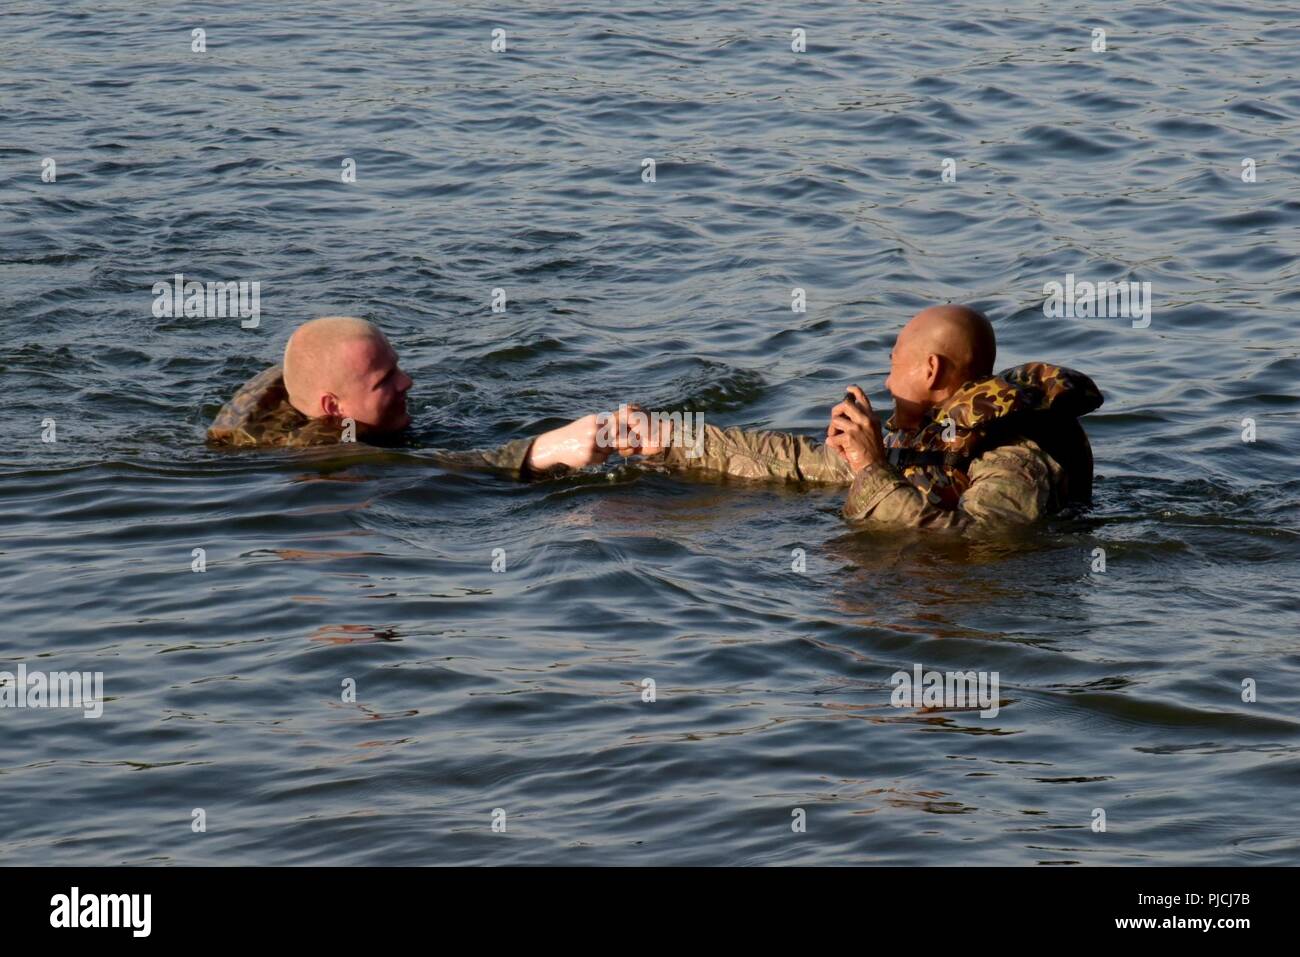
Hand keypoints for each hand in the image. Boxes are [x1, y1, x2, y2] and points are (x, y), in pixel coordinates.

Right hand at [526, 405, 667, 470]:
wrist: (554, 445)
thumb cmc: (574, 435)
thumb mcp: (588, 425)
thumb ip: (604, 426)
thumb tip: (623, 429)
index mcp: (596, 420)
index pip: (618, 424)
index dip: (628, 430)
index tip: (639, 433)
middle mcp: (595, 429)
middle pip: (618, 438)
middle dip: (621, 443)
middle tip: (617, 446)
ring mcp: (592, 442)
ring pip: (610, 451)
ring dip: (605, 453)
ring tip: (590, 450)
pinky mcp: (588, 454)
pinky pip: (602, 459)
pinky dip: (597, 460)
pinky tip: (586, 457)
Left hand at [826, 385, 885, 474]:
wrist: (876, 468)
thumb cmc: (872, 453)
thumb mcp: (872, 433)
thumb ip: (862, 423)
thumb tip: (842, 416)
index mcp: (872, 418)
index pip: (863, 399)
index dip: (854, 391)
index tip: (848, 389)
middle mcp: (866, 419)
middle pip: (844, 404)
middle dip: (835, 412)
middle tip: (834, 422)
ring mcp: (858, 428)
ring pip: (835, 421)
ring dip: (832, 431)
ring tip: (837, 441)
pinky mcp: (850, 437)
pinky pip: (832, 438)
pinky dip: (833, 445)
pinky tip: (841, 451)